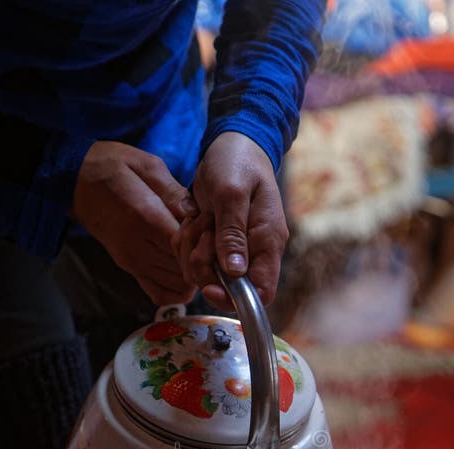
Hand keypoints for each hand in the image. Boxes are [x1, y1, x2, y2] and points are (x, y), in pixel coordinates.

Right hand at [72, 141, 198, 305]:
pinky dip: (178, 289)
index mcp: (144, 217)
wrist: (75, 180)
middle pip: (185, 270)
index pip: (185, 247)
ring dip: (194, 274)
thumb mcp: (147, 166)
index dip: (204, 242)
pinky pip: (161, 293)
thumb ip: (174, 193)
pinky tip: (184, 270)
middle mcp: (137, 247)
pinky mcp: (129, 269)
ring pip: (178, 285)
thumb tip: (196, 214)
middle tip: (206, 242)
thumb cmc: (112, 166)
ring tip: (196, 251)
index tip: (208, 228)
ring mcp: (132, 262)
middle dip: (203, 260)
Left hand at [173, 132, 288, 308]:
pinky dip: (186, 241)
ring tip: (197, 219)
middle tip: (201, 234)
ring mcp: (234, 248)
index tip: (210, 287)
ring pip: (206, 273)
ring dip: (192, 250)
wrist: (231, 143)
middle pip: (226, 287)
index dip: (236, 300)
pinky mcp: (216, 242)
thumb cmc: (237, 163)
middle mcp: (253, 252)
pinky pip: (194, 257)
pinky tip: (192, 219)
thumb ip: (232, 235)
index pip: (262, 293)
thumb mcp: (231, 194)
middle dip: (204, 267)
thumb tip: (235, 274)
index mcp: (267, 243)